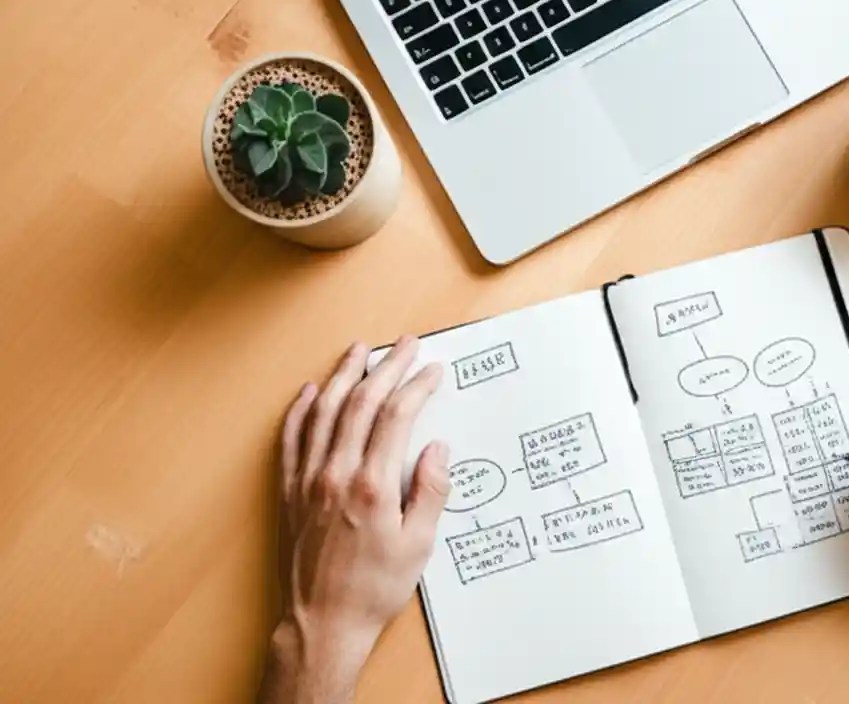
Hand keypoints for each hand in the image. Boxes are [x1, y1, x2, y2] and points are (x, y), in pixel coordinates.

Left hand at [261, 337, 450, 703]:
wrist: (321, 624)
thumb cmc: (372, 590)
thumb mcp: (419, 546)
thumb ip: (430, 492)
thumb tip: (437, 450)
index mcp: (373, 486)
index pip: (396, 417)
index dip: (416, 386)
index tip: (431, 370)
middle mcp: (336, 475)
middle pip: (360, 403)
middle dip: (386, 367)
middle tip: (404, 345)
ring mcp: (308, 481)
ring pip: (323, 411)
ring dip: (341, 375)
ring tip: (357, 351)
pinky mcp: (290, 493)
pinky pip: (291, 439)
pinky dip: (299, 410)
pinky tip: (308, 392)